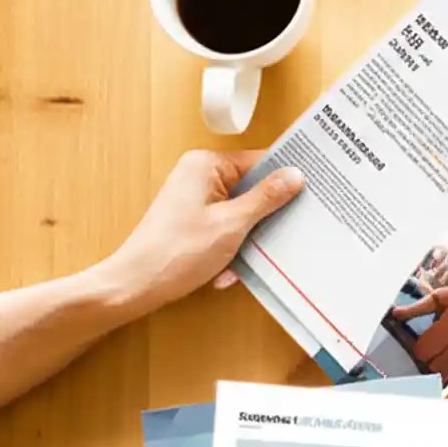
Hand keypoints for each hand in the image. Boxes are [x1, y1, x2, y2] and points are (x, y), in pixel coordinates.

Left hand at [98, 150, 304, 313]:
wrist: (136, 285)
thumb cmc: (177, 252)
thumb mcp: (232, 224)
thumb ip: (266, 198)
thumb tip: (295, 175)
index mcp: (206, 165)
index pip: (259, 160)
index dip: (285, 177)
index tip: (311, 191)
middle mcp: (199, 176)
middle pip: (252, 188)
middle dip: (264, 218)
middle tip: (281, 233)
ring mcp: (195, 199)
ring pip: (242, 214)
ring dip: (246, 241)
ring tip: (238, 261)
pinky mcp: (194, 221)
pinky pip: (227, 229)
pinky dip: (231, 250)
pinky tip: (223, 270)